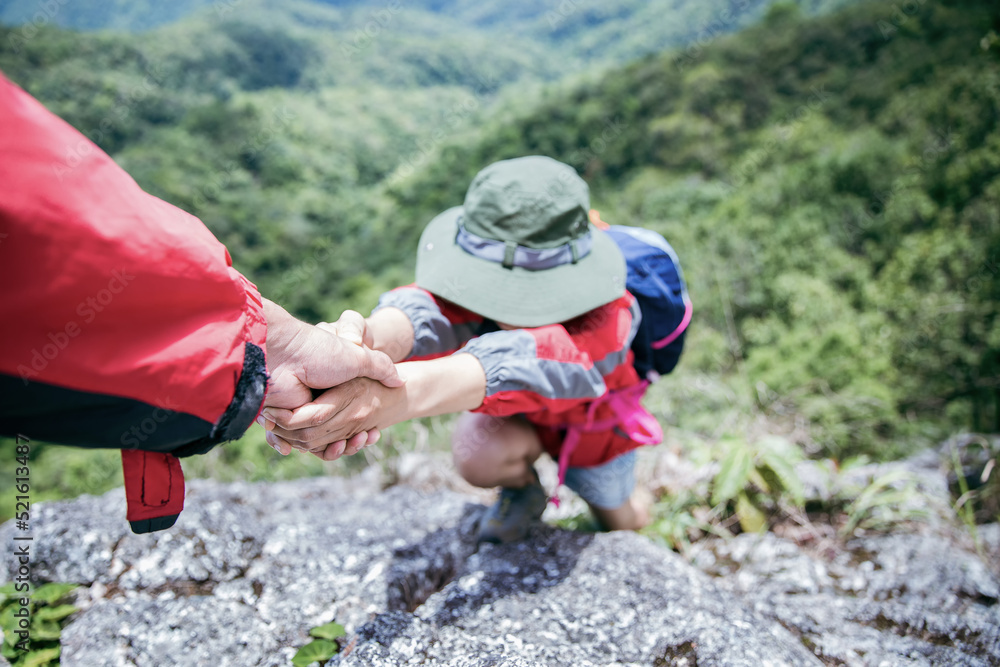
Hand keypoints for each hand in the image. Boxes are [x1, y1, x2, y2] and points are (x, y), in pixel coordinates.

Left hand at [260, 300, 402, 453]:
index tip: (375, 430)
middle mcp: (317, 401)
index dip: (364, 428)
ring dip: (343, 447)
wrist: (286, 353)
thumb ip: (381, 367)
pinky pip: (305, 444)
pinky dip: (322, 450)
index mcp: (333, 389)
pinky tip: (341, 446)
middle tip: (368, 435)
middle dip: (355, 440)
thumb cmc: (322, 351)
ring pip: (324, 442)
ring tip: (360, 439)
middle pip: (339, 431)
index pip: (350, 416)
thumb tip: (401, 382)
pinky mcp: (287, 423)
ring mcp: (302, 412)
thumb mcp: (359, 356)